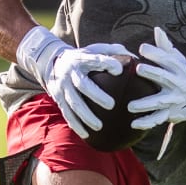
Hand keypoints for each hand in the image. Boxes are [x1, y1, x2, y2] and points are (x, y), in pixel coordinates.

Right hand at [16, 25, 133, 137]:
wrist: (51, 61)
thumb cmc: (83, 57)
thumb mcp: (95, 49)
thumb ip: (113, 51)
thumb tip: (135, 58)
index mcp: (81, 59)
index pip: (94, 60)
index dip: (106, 63)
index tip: (119, 70)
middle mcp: (70, 73)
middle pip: (83, 85)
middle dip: (96, 95)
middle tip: (112, 105)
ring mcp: (63, 87)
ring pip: (73, 103)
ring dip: (85, 116)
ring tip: (99, 126)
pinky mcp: (58, 99)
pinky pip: (67, 113)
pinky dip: (76, 125)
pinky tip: (86, 135)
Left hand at [129, 27, 185, 129]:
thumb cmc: (182, 75)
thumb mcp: (178, 60)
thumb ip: (166, 46)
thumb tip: (157, 29)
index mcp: (177, 69)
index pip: (167, 59)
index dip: (155, 53)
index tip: (142, 48)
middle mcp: (177, 84)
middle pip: (165, 78)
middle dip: (152, 73)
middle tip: (138, 69)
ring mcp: (173, 100)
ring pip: (159, 102)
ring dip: (145, 105)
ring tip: (130, 106)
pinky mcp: (170, 114)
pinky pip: (157, 119)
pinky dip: (146, 122)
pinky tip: (133, 124)